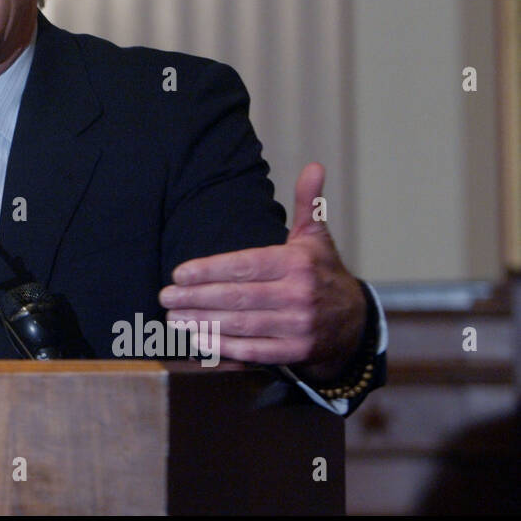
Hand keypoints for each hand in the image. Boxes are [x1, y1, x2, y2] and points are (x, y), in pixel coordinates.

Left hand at [158, 163, 366, 382]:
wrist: (355, 322)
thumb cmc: (322, 274)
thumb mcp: (315, 237)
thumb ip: (307, 203)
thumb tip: (313, 167)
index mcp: (297, 264)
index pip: (245, 265)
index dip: (209, 270)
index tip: (179, 274)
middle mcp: (299, 295)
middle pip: (237, 296)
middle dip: (196, 297)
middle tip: (165, 296)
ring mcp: (298, 327)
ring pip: (242, 324)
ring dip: (203, 322)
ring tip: (174, 317)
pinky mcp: (295, 353)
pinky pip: (253, 350)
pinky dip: (224, 346)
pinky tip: (198, 340)